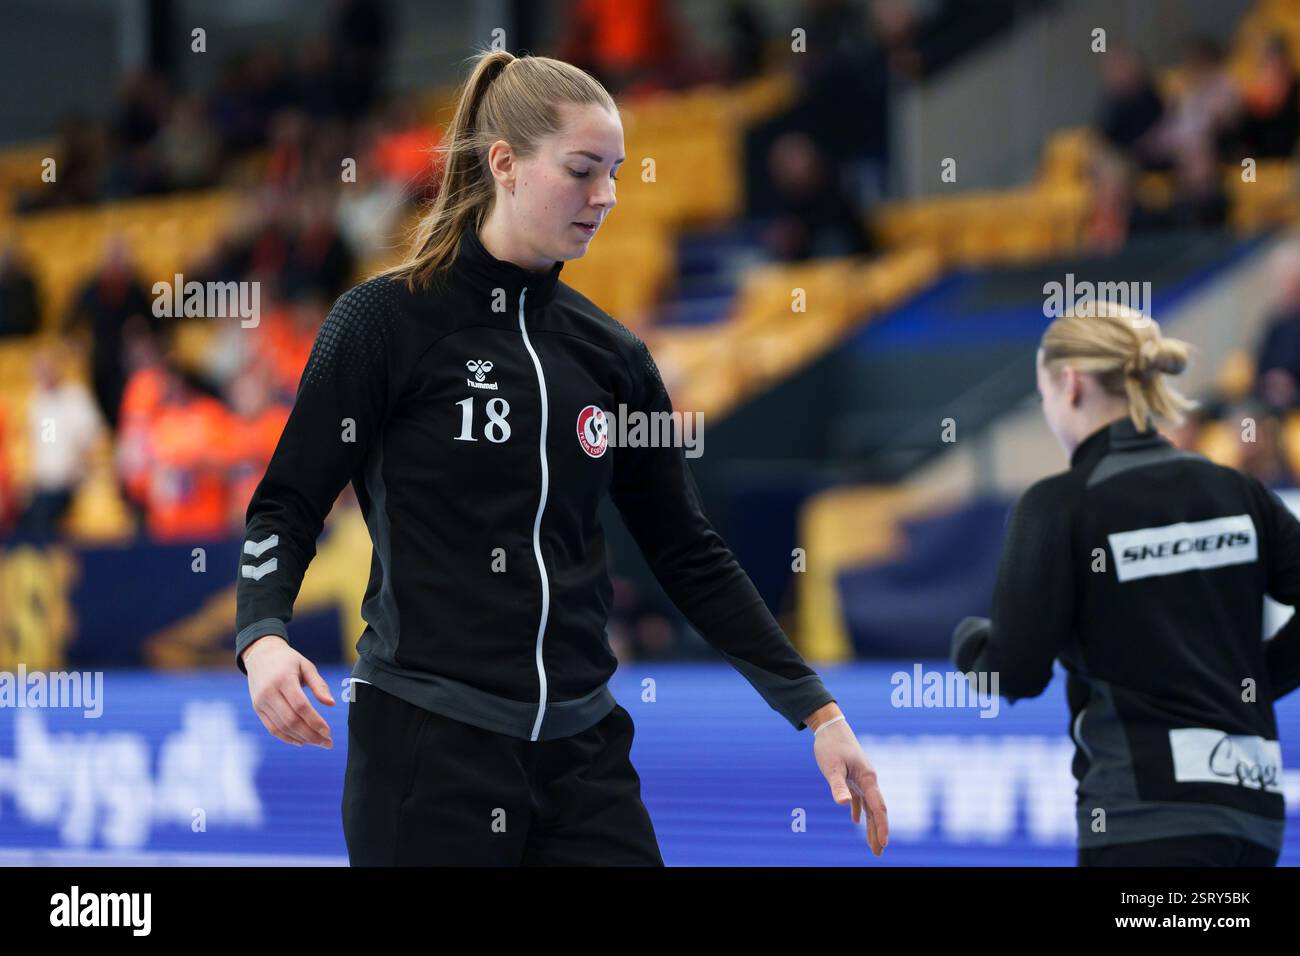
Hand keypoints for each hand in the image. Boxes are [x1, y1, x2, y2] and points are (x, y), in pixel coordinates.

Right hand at [242, 635, 334, 747]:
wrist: (260, 654)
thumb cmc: (288, 660)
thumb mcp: (306, 666)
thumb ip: (319, 685)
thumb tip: (331, 704)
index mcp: (283, 679)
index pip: (300, 706)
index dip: (315, 721)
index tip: (328, 731)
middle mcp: (269, 692)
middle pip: (291, 720)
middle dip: (310, 734)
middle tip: (327, 742)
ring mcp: (261, 702)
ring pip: (281, 727)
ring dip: (301, 738)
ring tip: (318, 742)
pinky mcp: (257, 708)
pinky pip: (272, 728)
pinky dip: (287, 738)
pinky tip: (301, 742)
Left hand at [814, 719, 888, 855]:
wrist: (830, 726)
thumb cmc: (831, 745)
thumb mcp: (832, 766)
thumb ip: (837, 785)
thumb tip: (843, 804)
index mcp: (867, 779)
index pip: (878, 808)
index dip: (882, 827)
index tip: (884, 844)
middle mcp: (868, 780)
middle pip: (877, 811)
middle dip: (879, 832)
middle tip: (878, 853)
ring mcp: (861, 779)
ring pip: (870, 807)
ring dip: (871, 826)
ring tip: (873, 845)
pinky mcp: (853, 777)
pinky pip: (859, 799)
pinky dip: (858, 811)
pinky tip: (855, 821)